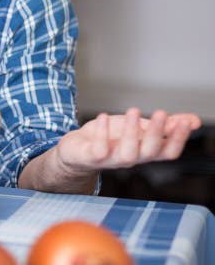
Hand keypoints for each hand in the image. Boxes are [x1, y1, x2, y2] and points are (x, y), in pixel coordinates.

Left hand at [56, 108, 200, 172]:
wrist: (76, 151)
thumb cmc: (110, 139)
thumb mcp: (138, 128)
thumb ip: (163, 126)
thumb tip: (193, 120)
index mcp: (145, 152)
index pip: (168, 152)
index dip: (178, 139)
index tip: (185, 121)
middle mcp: (131, 158)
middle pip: (149, 152)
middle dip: (156, 133)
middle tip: (161, 113)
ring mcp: (111, 160)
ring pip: (127, 153)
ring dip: (131, 132)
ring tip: (133, 110)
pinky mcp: (90, 157)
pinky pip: (98, 150)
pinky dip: (101, 133)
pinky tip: (103, 116)